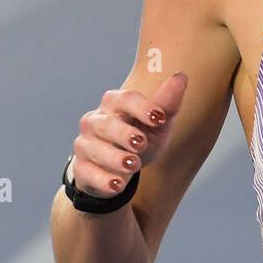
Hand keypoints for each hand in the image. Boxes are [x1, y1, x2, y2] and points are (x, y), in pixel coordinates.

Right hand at [72, 71, 187, 198]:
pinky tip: (117, 185)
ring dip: (115, 157)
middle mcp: (95, 122)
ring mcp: (85, 145)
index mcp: (114, 106)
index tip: (160, 118)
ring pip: (95, 149)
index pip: (124, 99)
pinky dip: (103, 180)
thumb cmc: (139, 141)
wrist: (117, 170)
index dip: (142, 107)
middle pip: (106, 123)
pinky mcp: (81, 169)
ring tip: (133, 165)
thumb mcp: (156, 126)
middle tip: (141, 144)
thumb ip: (167, 105)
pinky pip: (87, 173)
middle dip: (124, 133)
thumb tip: (181, 77)